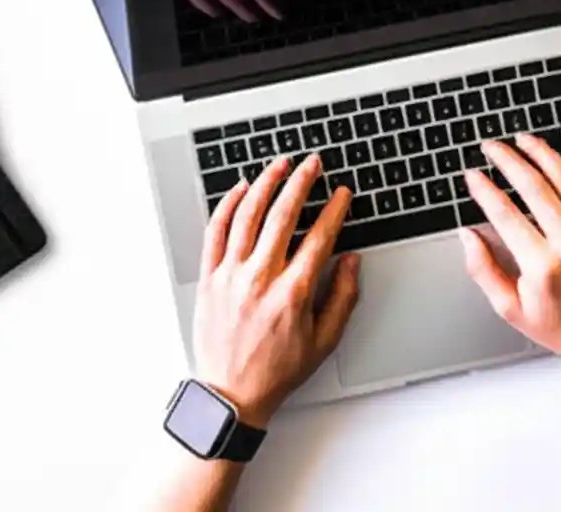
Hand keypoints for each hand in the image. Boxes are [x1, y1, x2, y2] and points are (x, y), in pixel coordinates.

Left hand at [193, 155, 358, 426]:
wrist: (230, 394)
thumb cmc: (276, 371)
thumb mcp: (324, 341)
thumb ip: (342, 297)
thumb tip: (351, 262)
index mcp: (292, 294)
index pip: (319, 237)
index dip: (334, 210)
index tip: (342, 194)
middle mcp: (260, 279)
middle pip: (282, 215)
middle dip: (301, 183)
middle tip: (313, 165)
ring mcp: (230, 276)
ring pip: (247, 215)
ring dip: (265, 183)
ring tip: (280, 165)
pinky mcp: (209, 278)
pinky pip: (216, 230)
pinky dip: (228, 204)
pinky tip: (240, 189)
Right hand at [458, 133, 560, 363]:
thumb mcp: (511, 309)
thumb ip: (484, 270)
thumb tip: (468, 235)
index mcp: (543, 266)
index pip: (505, 214)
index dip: (484, 190)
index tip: (473, 176)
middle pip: (534, 186)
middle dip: (508, 160)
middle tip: (491, 147)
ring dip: (541, 152)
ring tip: (522, 139)